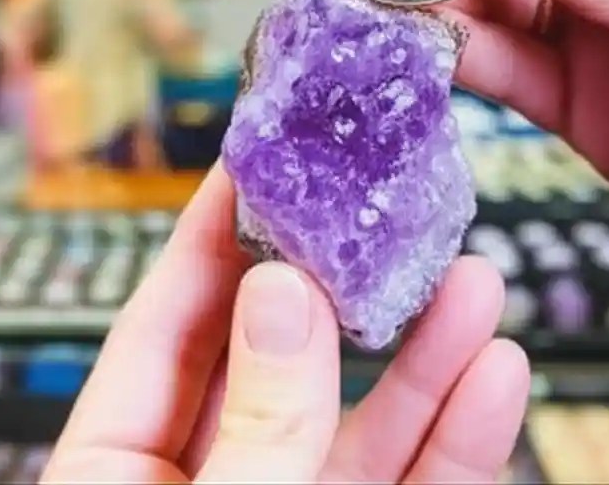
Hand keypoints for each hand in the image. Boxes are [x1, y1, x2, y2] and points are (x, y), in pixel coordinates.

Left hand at [42, 167, 529, 482]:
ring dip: (424, 349)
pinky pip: (419, 484)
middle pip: (280, 360)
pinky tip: (490, 371)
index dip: (213, 237)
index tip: (255, 157)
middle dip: (341, 282)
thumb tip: (279, 298)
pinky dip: (460, 431)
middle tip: (381, 202)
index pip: (164, 327)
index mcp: (117, 477)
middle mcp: (211, 483)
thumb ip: (254, 423)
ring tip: (467, 273)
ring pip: (364, 420)